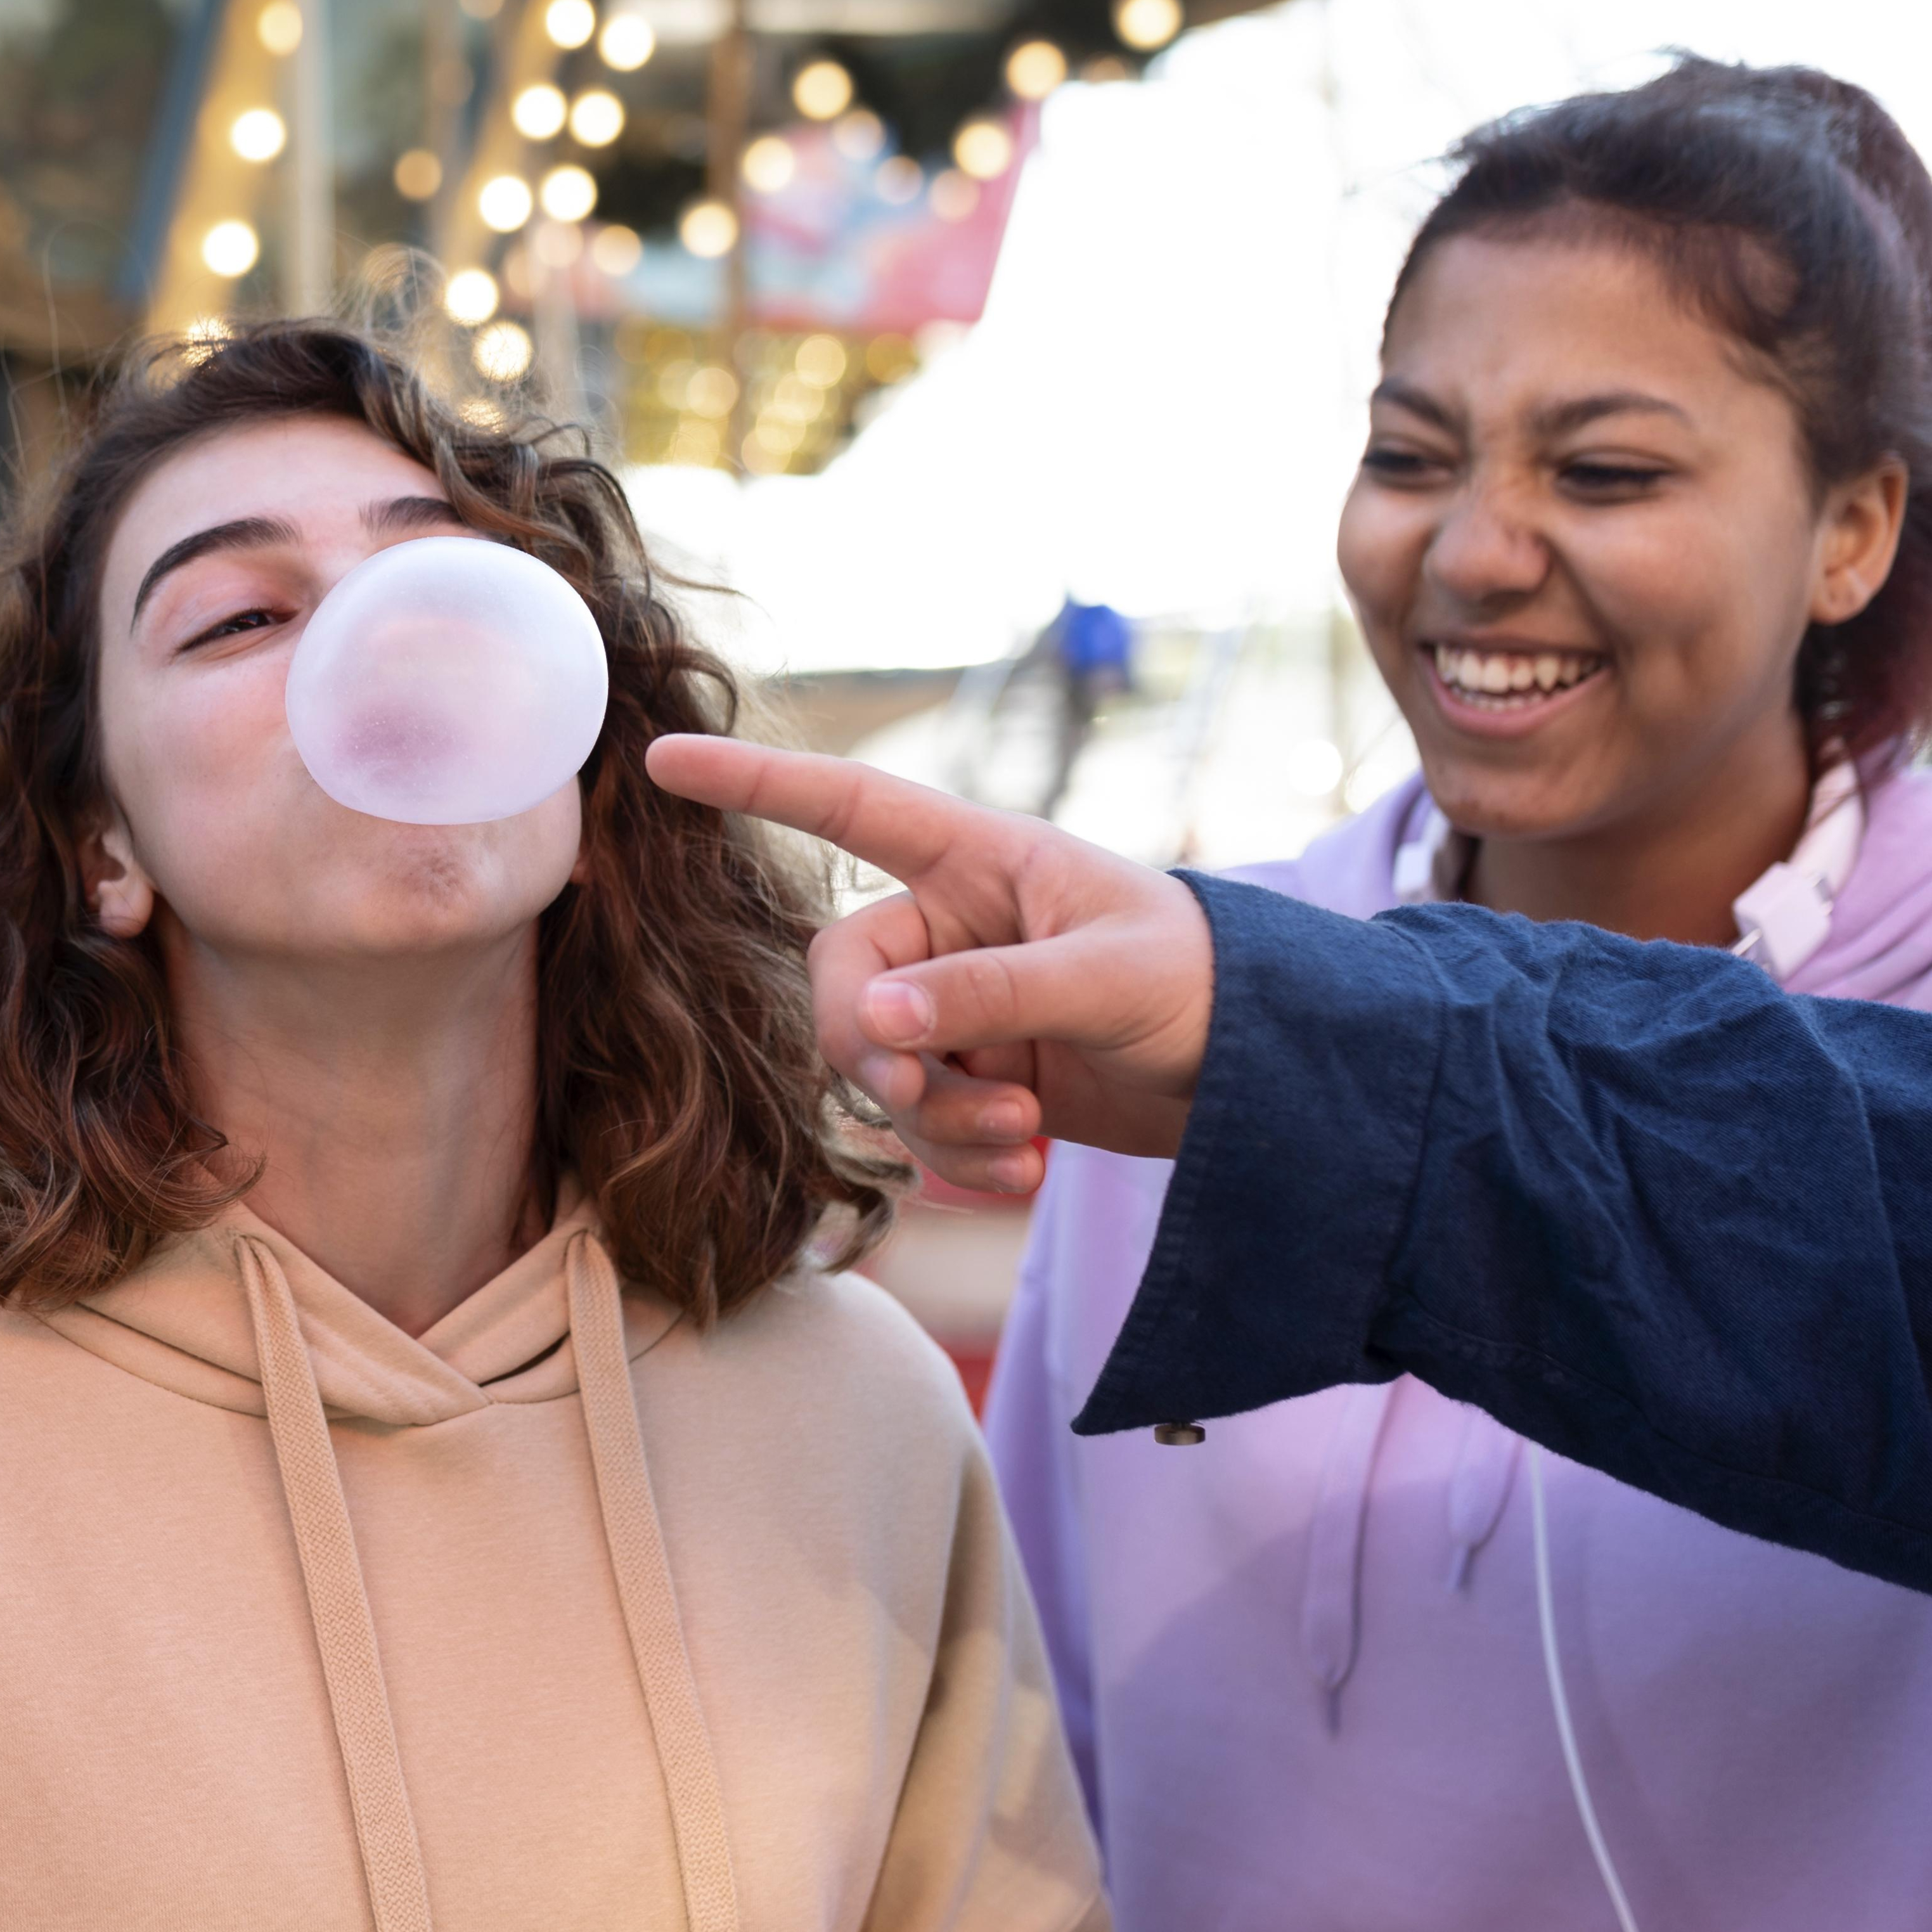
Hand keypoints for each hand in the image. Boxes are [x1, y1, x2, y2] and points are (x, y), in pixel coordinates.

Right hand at [643, 735, 1216, 1188]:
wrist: (1268, 1075)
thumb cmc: (1208, 984)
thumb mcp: (1107, 977)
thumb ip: (986, 993)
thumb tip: (866, 1022)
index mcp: (980, 860)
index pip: (848, 806)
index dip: (754, 783)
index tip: (663, 761)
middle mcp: (951, 929)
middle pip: (838, 984)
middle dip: (876, 1058)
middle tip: (937, 1101)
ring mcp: (958, 1010)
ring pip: (873, 1072)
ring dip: (933, 1124)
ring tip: (1027, 1141)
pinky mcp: (974, 1082)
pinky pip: (916, 1130)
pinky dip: (960, 1161)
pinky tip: (1028, 1170)